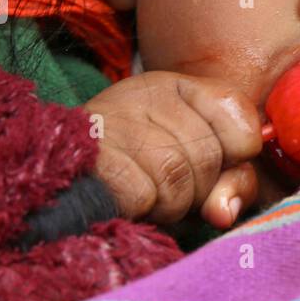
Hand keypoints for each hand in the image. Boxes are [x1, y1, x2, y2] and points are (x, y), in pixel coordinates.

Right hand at [83, 72, 264, 227]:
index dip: (235, 159)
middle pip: (211, 156)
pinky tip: (124, 200)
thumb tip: (224, 213)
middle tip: (168, 190)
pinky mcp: (92, 151)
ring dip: (169, 205)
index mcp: (179, 87)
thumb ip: (231, 182)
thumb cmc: (138, 174)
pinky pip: (143, 194)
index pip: (242, 122)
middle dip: (198, 192)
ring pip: (177, 176)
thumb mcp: (195, 168)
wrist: (57, 174)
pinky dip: (141, 210)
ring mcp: (115, 118)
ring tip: (146, 195)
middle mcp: (146, 92)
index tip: (210, 167)